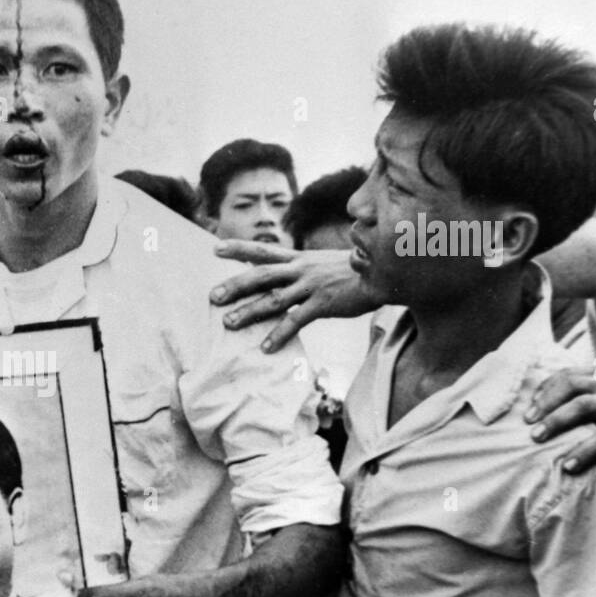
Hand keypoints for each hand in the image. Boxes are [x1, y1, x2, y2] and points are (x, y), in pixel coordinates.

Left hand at [209, 240, 377, 351]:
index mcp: (298, 259)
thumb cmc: (348, 273)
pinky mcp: (323, 304)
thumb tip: (275, 274)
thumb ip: (296, 269)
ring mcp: (311, 286)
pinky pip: (297, 320)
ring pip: (274, 299)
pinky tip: (266, 348)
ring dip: (249, 312)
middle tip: (213, 296)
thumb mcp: (319, 264)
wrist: (382, 275)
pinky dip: (279, 334)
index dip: (239, 249)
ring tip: (228, 323)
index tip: (215, 248)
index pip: (263, 251)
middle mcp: (301, 270)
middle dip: (235, 285)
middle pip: (261, 275)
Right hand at [525, 367, 595, 471]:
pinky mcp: (593, 372)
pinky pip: (566, 372)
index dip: (588, 451)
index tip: (567, 467)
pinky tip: (533, 401)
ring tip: (528, 418)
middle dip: (557, 421)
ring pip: (571, 383)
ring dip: (546, 400)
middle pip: (584, 405)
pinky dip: (547, 386)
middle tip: (535, 437)